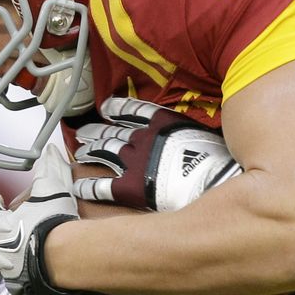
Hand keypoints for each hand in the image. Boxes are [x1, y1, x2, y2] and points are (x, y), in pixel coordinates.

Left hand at [0, 138, 78, 294]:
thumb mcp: (52, 189)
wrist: (64, 259)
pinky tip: (43, 276)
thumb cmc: (52, 222)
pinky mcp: (22, 290)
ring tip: (37, 256)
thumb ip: (49, 169)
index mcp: (0, 226)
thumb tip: (50, 150)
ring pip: (9, 265)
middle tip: (28, 232)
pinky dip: (29, 280)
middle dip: (10, 236)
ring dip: (18, 260)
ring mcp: (9, 273)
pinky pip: (22, 285)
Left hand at [72, 97, 240, 212]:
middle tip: (84, 133)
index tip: (106, 108)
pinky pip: (101, 186)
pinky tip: (78, 186)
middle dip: (96, 132)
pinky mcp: (127, 187)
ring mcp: (132, 162)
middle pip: (113, 133)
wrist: (212, 181)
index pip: (132, 110)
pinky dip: (88, 186)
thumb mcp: (204, 134)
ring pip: (103, 154)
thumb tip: (190, 134)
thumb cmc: (216, 160)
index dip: (116, 108)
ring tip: (80, 152)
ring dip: (89, 152)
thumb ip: (187, 132)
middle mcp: (141, 140)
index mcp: (160, 124)